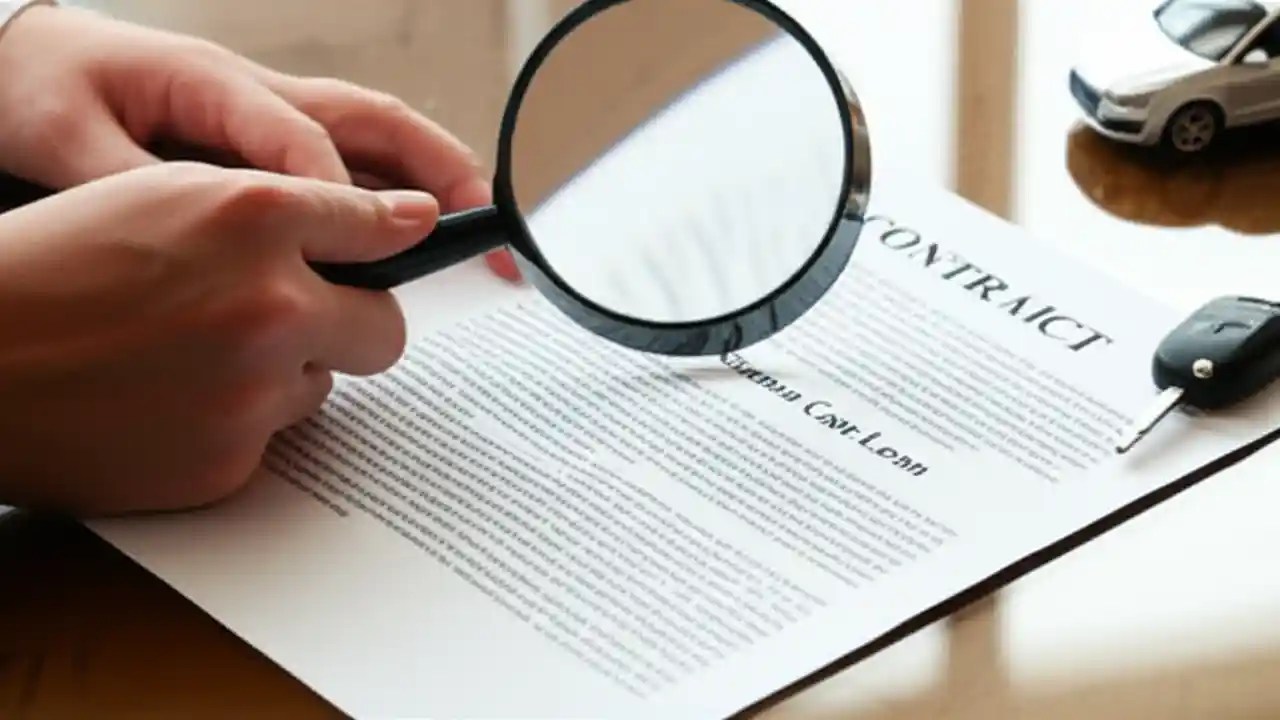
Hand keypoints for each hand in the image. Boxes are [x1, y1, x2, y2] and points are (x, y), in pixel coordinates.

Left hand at [0, 3, 520, 280]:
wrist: (24, 60)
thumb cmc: (43, 89)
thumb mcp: (66, 138)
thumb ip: (130, 189)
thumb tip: (201, 242)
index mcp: (218, 85)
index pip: (304, 142)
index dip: (339, 202)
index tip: (358, 265)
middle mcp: (264, 95)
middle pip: (377, 123)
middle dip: (443, 172)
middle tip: (488, 230)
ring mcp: (275, 116)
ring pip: (378, 139)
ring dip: (437, 181)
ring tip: (479, 237)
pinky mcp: (272, 144)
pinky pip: (353, 165)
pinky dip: (397, 198)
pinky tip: (412, 245)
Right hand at [0, 162, 437, 515]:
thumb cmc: (52, 266)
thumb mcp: (165, 193)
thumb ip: (288, 201)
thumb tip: (404, 219)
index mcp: (252, 219)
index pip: (378, 227)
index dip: (388, 235)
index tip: (405, 239)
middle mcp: (268, 307)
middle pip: (386, 330)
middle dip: (352, 323)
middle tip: (294, 316)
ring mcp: (251, 395)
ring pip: (320, 385)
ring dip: (281, 371)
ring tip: (191, 356)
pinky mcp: (228, 466)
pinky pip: (270, 439)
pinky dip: (235, 422)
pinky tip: (169, 402)